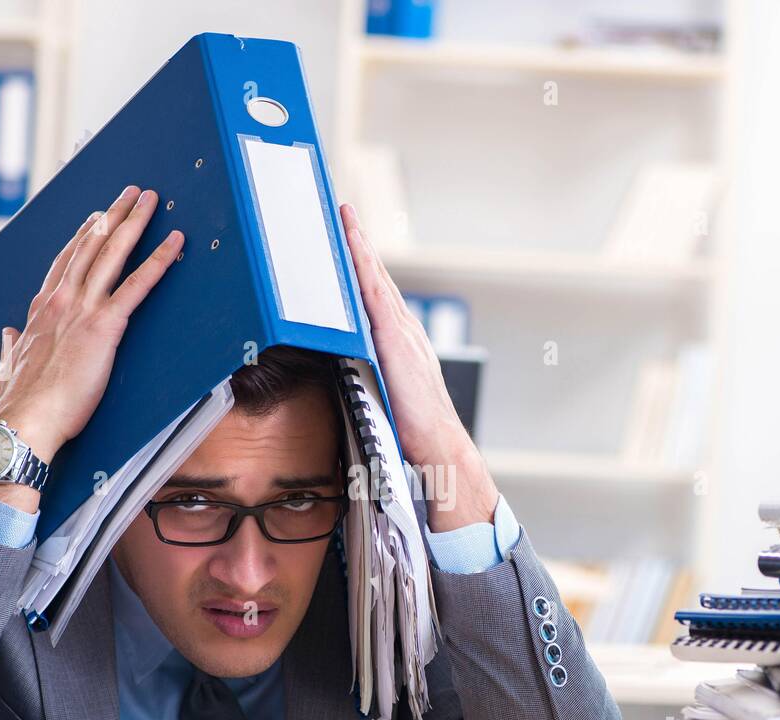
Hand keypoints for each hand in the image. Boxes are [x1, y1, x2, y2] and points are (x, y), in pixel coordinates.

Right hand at [0, 185, 183, 509]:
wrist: (26, 420)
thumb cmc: (20, 404)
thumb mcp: (8, 369)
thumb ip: (11, 348)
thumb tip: (10, 335)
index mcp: (40, 310)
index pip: (65, 262)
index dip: (82, 236)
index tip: (95, 218)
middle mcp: (60, 299)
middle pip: (90, 245)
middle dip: (112, 214)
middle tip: (130, 193)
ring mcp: (82, 308)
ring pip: (112, 252)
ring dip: (134, 222)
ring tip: (150, 200)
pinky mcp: (105, 325)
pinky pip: (138, 285)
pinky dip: (159, 261)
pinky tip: (175, 243)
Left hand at [340, 202, 498, 530]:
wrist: (438, 445)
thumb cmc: (412, 430)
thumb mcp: (387, 393)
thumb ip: (370, 373)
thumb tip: (344, 370)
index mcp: (400, 342)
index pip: (377, 296)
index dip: (363, 265)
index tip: (348, 238)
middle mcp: (404, 330)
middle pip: (377, 279)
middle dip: (360, 244)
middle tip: (341, 212)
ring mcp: (402, 332)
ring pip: (376, 280)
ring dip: (359, 247)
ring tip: (342, 219)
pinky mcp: (396, 339)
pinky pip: (375, 294)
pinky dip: (364, 268)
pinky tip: (352, 248)